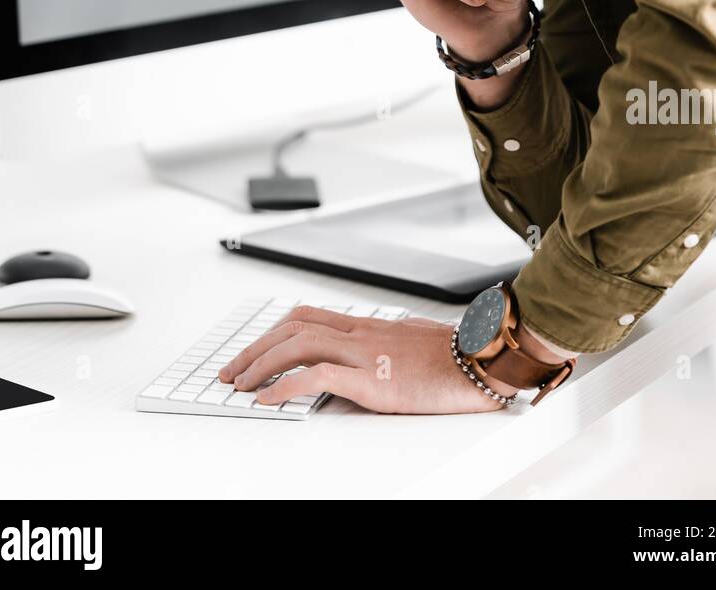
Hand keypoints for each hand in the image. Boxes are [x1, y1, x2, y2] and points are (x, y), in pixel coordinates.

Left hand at [216, 305, 518, 413]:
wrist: (483, 360)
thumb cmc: (456, 355)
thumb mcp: (413, 342)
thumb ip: (387, 344)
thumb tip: (375, 354)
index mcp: (367, 325)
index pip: (307, 315)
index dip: (273, 331)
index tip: (252, 351)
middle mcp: (360, 332)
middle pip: (292, 327)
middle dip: (255, 348)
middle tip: (231, 372)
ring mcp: (363, 353)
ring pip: (296, 344)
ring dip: (260, 365)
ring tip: (240, 385)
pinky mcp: (371, 379)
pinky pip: (315, 375)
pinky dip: (284, 386)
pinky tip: (268, 400)